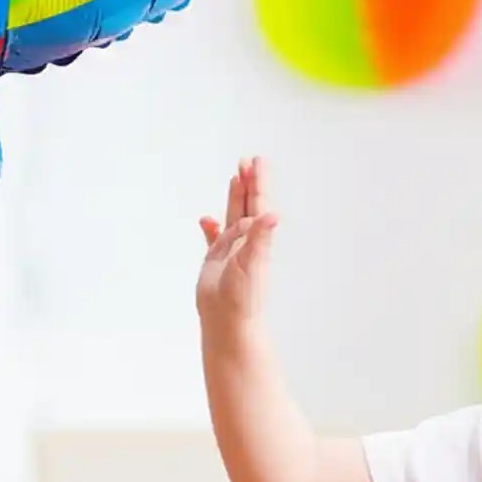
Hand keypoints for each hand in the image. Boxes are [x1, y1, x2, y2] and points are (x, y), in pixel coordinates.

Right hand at [196, 157, 278, 326]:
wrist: (228, 321)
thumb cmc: (244, 296)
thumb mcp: (253, 263)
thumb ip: (261, 238)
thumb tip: (273, 215)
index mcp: (257, 238)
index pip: (259, 203)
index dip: (258, 182)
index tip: (257, 161)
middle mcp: (246, 241)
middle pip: (248, 204)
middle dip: (248, 182)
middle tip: (248, 160)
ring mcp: (231, 249)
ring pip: (233, 216)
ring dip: (234, 197)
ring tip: (235, 177)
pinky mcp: (216, 260)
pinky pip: (213, 238)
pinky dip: (211, 227)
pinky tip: (207, 219)